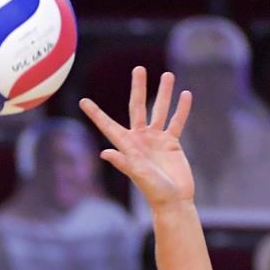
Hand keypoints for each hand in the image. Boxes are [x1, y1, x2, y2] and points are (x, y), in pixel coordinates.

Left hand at [79, 68, 194, 209]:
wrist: (174, 200)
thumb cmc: (154, 191)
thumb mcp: (138, 175)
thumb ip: (123, 162)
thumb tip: (105, 153)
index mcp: (127, 145)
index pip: (108, 125)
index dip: (96, 114)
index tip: (83, 101)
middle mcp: (140, 138)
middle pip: (138, 107)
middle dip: (138, 88)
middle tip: (138, 69)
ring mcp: (156, 139)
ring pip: (160, 110)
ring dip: (164, 93)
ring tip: (167, 74)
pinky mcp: (172, 143)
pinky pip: (177, 121)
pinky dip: (182, 109)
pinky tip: (186, 94)